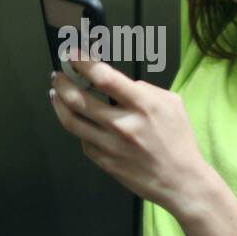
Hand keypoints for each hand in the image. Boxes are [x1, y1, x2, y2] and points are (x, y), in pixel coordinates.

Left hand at [48, 53, 210, 218]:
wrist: (180, 181)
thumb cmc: (178, 140)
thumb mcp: (172, 104)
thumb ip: (144, 89)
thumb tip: (119, 84)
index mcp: (143, 105)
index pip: (104, 78)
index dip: (83, 63)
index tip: (73, 54)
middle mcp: (123, 125)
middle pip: (78, 99)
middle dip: (63, 82)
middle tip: (58, 73)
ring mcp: (110, 146)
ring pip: (71, 120)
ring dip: (59, 102)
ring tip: (56, 92)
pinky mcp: (104, 161)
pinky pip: (82, 140)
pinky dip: (77, 126)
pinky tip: (76, 118)